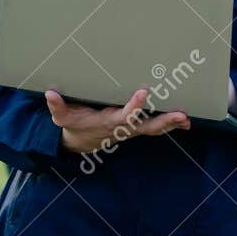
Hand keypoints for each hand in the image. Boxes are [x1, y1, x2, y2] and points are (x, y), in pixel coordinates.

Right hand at [44, 87, 190, 154]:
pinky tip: (185, 122)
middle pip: (147, 126)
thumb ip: (57, 107)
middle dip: (164, 121)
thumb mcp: (62, 118)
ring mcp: (131, 130)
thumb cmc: (73, 125)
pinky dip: (170, 125)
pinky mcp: (136, 128)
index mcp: (108, 122)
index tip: (143, 93)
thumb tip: (49, 94)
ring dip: (171, 124)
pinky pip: (155, 127)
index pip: (123, 116)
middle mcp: (123, 128)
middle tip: (181, 115)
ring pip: (154, 128)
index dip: (134, 107)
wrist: (79, 143)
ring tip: (187, 119)